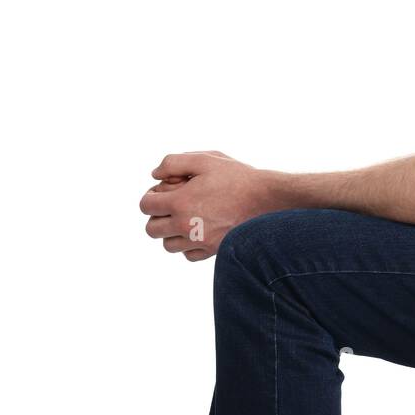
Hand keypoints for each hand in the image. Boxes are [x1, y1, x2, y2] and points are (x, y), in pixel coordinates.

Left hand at [139, 151, 276, 260]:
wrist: (268, 200)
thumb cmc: (237, 178)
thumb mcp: (205, 160)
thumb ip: (173, 163)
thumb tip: (155, 174)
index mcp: (180, 202)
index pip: (146, 206)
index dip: (150, 197)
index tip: (162, 193)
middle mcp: (186, 225)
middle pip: (152, 229)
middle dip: (157, 216)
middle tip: (171, 207)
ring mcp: (199, 240)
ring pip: (168, 245)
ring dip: (171, 233)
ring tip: (185, 220)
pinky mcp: (213, 251)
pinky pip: (188, 255)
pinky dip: (188, 246)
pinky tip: (198, 232)